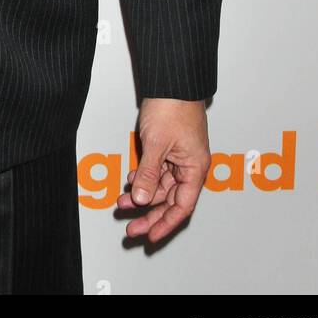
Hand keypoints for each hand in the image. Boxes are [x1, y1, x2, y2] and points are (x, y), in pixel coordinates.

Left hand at [117, 97, 210, 243]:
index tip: (149, 236)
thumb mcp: (157, 144)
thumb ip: (149, 174)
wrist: (172, 80)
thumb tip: (140, 199)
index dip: (165, 224)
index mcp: (195, 169)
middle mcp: (190, 166)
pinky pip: (158, 171)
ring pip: (161, 186)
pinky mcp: (170, 148)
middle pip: (170, 200)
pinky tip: (130, 180)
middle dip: (149, 214)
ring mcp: (180, 157)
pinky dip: (143, 178)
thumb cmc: (172, 107)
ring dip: (142, 194)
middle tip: (131, 229)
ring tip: (121, 203)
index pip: (181, 207)